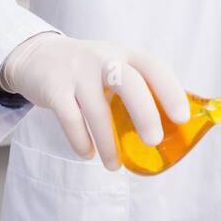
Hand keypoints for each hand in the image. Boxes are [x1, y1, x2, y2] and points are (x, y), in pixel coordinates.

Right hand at [0, 32, 190, 168]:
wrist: (39, 56)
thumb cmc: (90, 70)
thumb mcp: (116, 67)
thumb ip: (139, 88)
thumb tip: (170, 128)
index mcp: (127, 54)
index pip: (155, 68)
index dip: (171, 92)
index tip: (182, 118)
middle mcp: (104, 58)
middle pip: (129, 83)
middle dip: (144, 113)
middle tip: (153, 141)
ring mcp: (78, 72)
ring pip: (97, 110)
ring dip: (108, 143)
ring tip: (114, 166)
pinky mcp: (54, 88)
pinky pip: (71, 119)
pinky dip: (80, 141)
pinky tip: (88, 154)